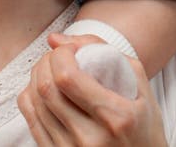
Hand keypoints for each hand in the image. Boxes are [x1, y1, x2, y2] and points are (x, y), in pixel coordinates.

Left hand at [17, 33, 166, 145]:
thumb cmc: (144, 128)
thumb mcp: (139, 86)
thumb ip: (104, 52)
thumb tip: (55, 39)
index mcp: (115, 117)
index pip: (67, 77)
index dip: (61, 54)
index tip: (70, 49)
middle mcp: (90, 138)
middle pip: (47, 88)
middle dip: (47, 61)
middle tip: (59, 56)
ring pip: (35, 103)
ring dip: (37, 76)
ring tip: (51, 69)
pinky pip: (31, 121)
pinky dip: (31, 97)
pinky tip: (45, 90)